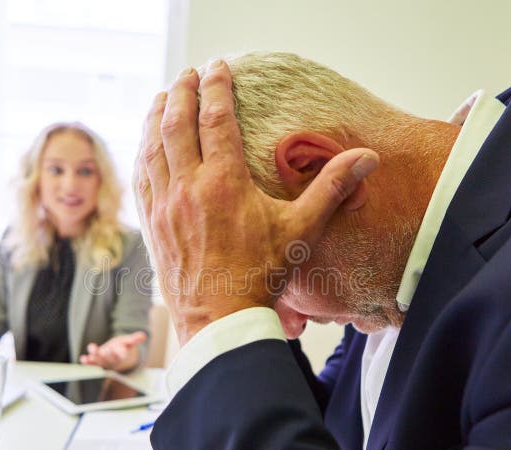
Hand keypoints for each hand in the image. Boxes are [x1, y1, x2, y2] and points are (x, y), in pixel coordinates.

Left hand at [80, 331, 146, 371]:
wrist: (113, 353)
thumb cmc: (121, 346)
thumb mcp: (128, 341)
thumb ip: (134, 339)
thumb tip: (144, 335)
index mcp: (122, 355)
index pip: (122, 354)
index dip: (121, 352)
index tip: (122, 350)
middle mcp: (112, 360)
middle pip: (110, 359)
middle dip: (107, 355)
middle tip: (105, 351)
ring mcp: (103, 361)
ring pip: (99, 362)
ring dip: (95, 360)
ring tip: (90, 357)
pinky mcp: (94, 361)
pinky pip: (90, 363)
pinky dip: (86, 361)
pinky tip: (83, 358)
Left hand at [137, 60, 378, 344]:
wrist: (220, 321)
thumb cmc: (260, 277)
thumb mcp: (301, 231)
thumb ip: (332, 189)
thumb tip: (367, 159)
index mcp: (224, 183)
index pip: (216, 119)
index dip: (217, 87)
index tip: (218, 66)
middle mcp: (188, 188)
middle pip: (176, 124)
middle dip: (182, 92)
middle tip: (189, 73)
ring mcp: (165, 206)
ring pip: (152, 147)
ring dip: (156, 116)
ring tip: (162, 96)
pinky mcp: (153, 225)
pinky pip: (143, 177)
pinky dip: (144, 152)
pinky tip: (146, 144)